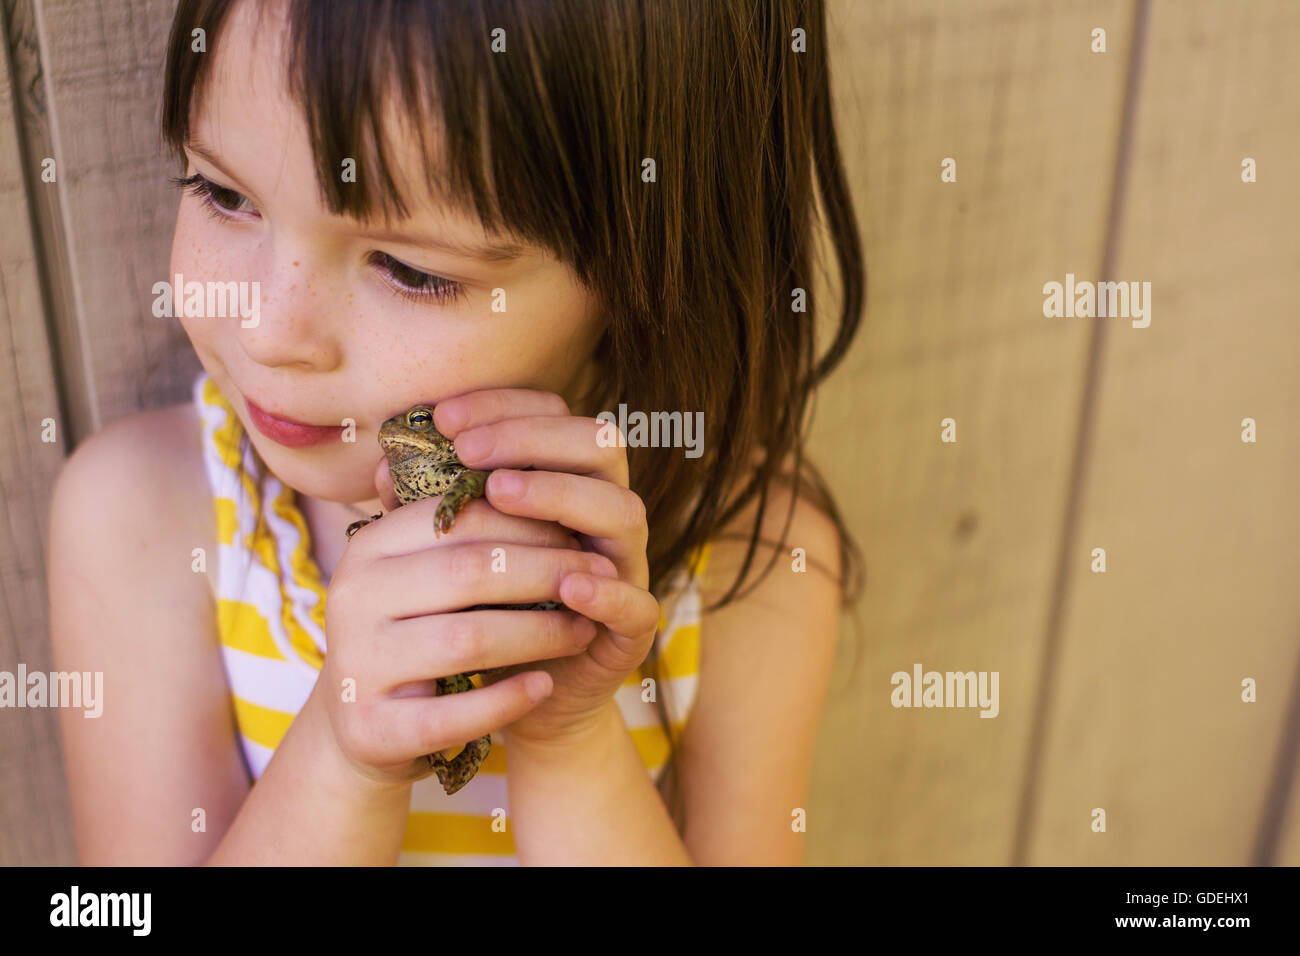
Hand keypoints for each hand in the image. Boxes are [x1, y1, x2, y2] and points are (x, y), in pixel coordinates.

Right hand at [317, 459, 616, 788]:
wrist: (364, 727)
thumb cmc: (416, 632)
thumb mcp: (428, 572)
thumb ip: (466, 523)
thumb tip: (534, 464)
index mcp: (368, 547)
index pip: (460, 517)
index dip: (531, 521)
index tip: (583, 530)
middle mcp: (351, 598)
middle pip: (470, 571)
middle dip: (548, 571)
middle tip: (600, 576)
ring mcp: (357, 665)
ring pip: (467, 639)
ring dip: (540, 633)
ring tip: (583, 630)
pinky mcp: (370, 728)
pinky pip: (451, 714)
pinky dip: (508, 699)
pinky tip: (543, 686)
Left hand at [432, 388, 660, 749]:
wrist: (513, 697)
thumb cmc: (478, 611)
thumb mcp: (448, 554)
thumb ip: (431, 511)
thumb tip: (382, 466)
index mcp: (566, 483)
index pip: (555, 415)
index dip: (504, 407)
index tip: (444, 417)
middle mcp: (603, 516)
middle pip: (600, 446)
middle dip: (531, 437)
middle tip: (469, 450)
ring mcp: (625, 568)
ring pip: (624, 511)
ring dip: (562, 494)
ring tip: (501, 493)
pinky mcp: (633, 629)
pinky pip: (637, 602)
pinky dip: (607, 590)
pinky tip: (567, 583)